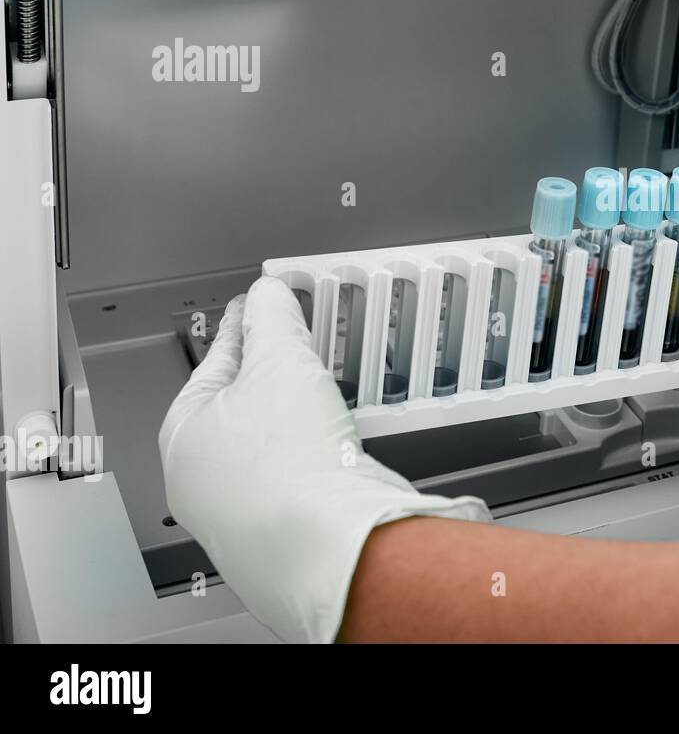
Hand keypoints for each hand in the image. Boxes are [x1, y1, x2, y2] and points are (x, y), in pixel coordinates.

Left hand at [159, 276, 489, 642]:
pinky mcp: (285, 533)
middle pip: (239, 404)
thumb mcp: (281, 362)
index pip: (215, 361)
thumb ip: (272, 320)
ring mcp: (241, 513)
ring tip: (322, 393)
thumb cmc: (290, 468)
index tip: (258, 306)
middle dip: (271, 371)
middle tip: (296, 342)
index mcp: (181, 436)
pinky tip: (334, 444)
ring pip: (269, 444)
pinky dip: (313, 452)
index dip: (244, 325)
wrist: (335, 545)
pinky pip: (296, 475)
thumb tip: (267, 295)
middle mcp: (202, 481)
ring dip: (295, 415)